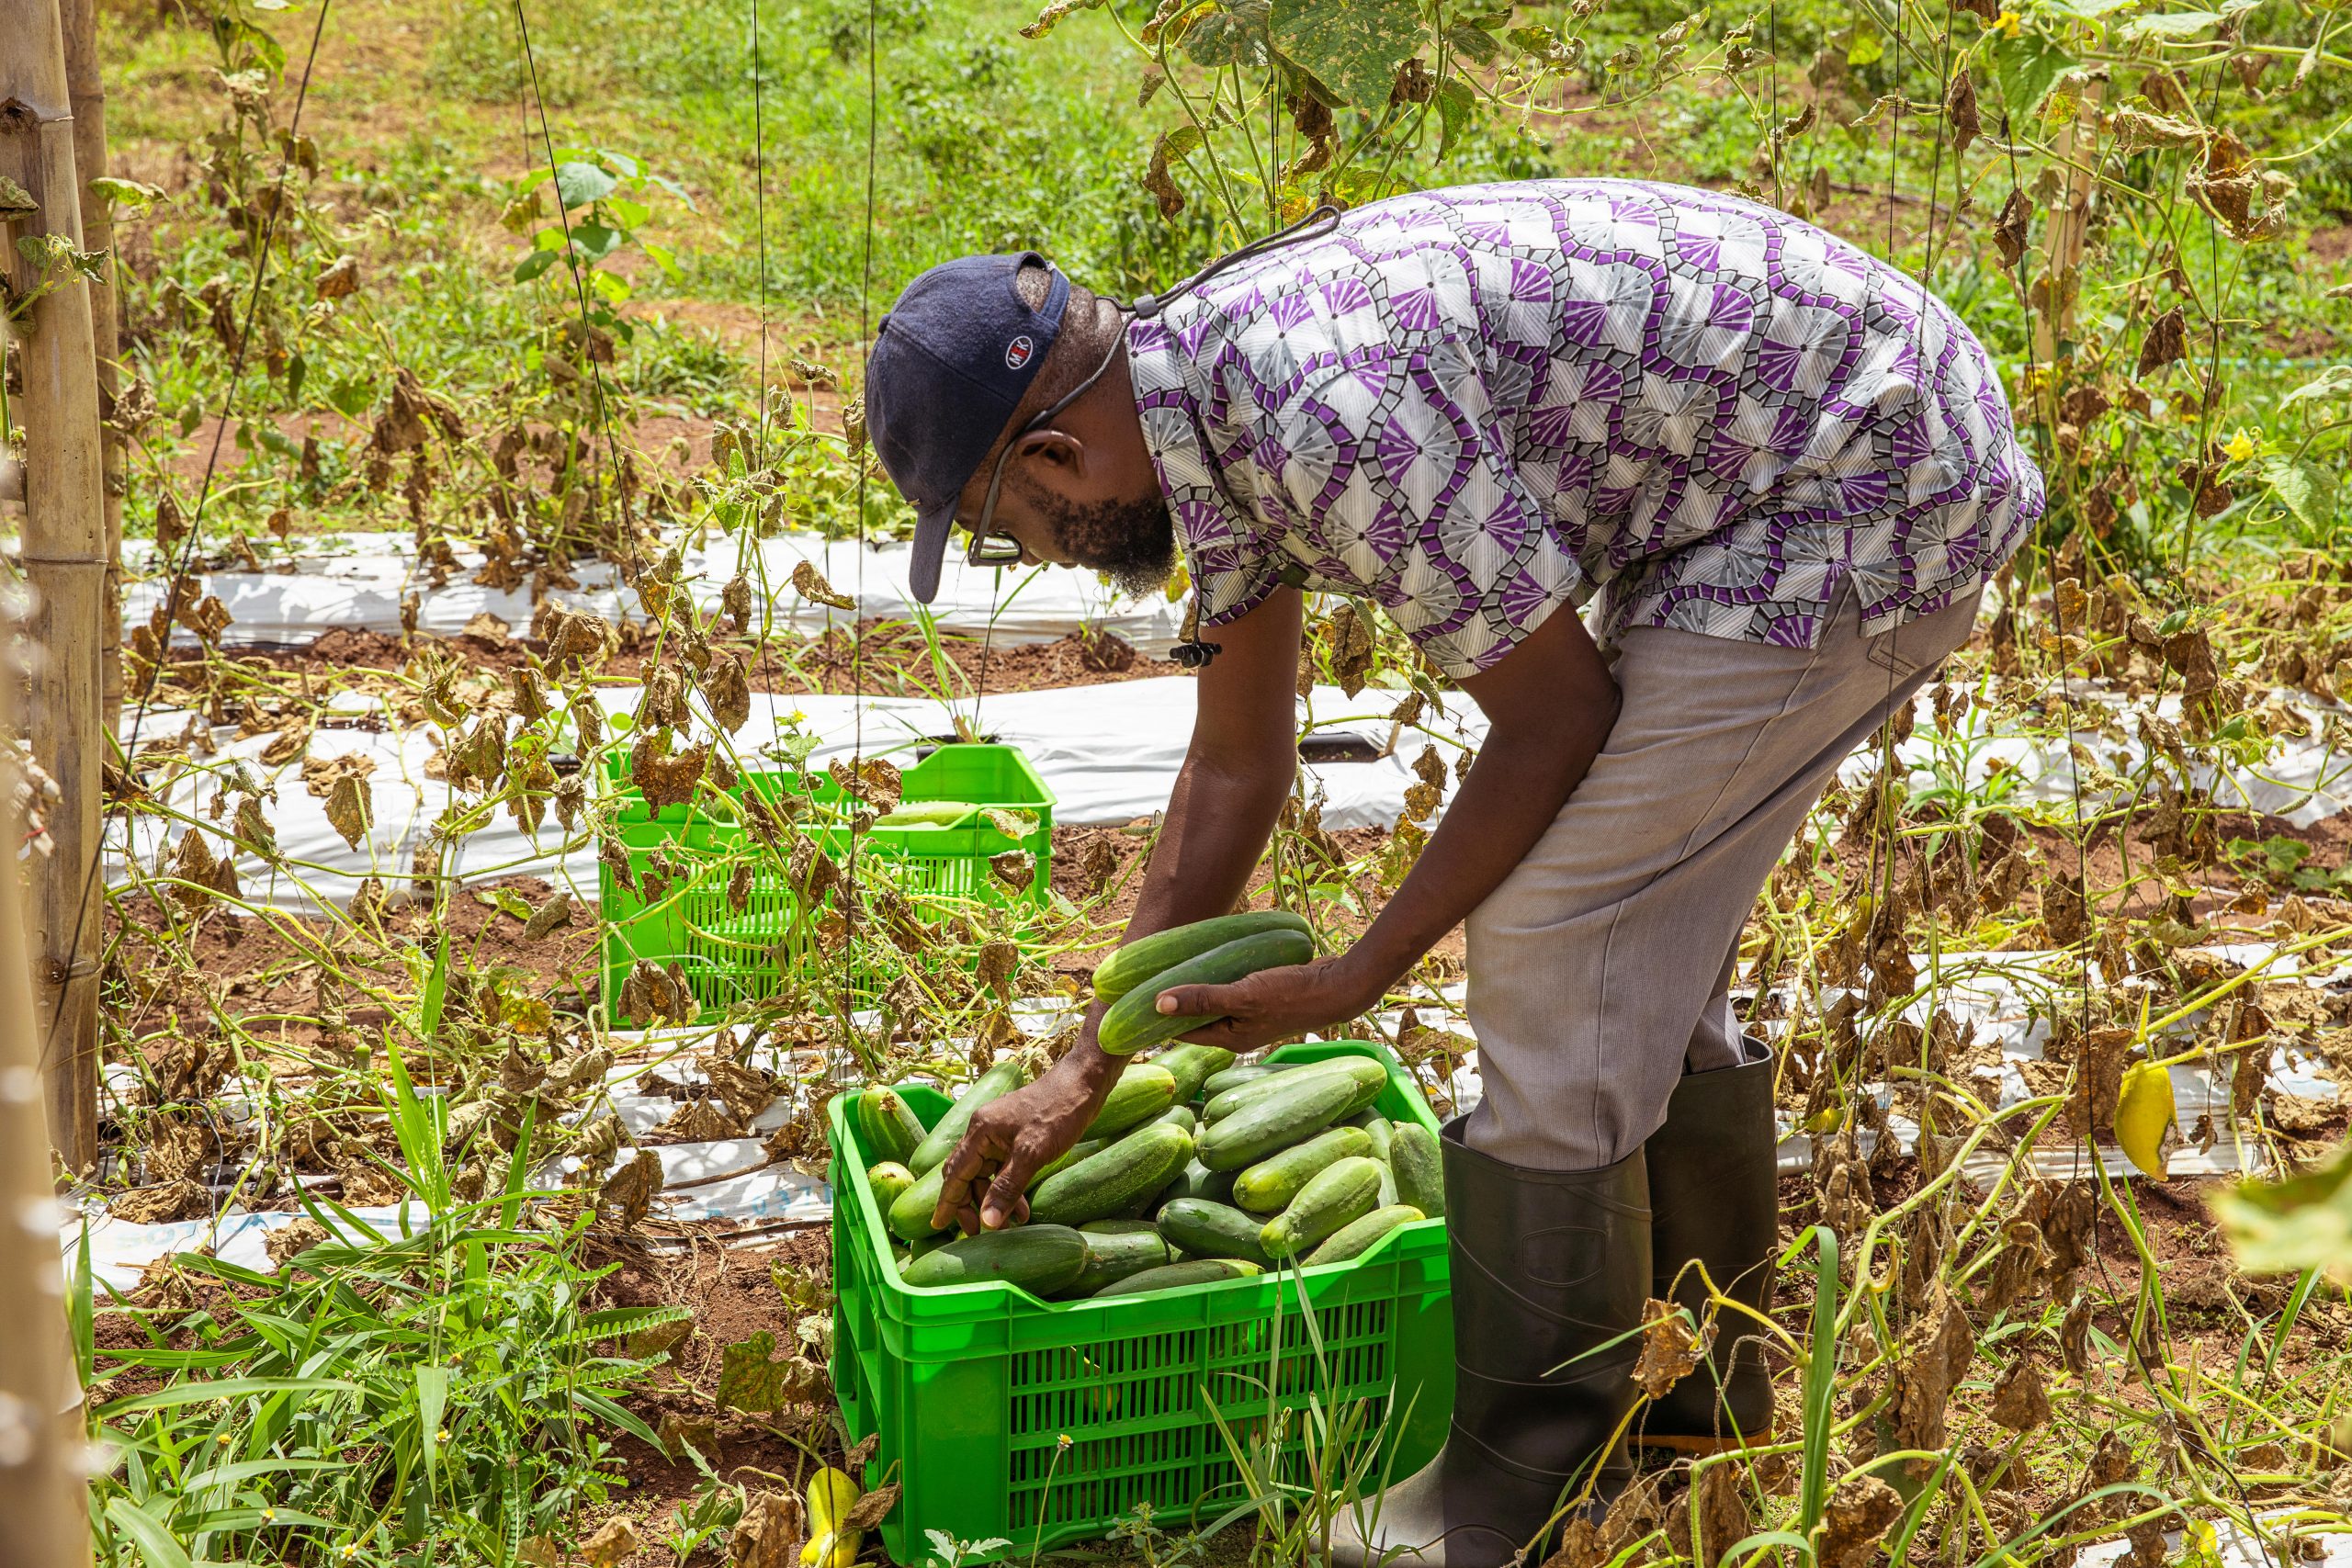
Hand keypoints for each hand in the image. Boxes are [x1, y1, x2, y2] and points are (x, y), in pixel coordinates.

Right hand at [931, 1016, 1117, 1233]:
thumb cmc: (1058, 1114)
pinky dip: (1009, 1189)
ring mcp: (1000, 1135)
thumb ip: (1007, 1188)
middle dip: (972, 1205)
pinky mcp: (1017, 1138)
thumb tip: (987, 1222)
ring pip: (987, 1174)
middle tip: (981, 1232)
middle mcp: (984, 1132)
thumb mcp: (1031, 1155)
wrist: (1084, 1084)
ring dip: (995, 1199)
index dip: (947, 1202)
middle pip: (967, 1175)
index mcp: (980, 1131)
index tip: (938, 1226)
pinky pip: (1003, 1169)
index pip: (955, 1173)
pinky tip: (1022, 1207)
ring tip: (1011, 1225)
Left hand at [1150, 953, 1387, 1053]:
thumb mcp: (1243, 996)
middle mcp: (1236, 1030)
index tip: (1129, 1000)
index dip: (1154, 1019)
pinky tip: (1207, 954)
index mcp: (1228, 1039)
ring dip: (1193, 984)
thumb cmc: (1292, 995)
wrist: (1340, 986)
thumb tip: (1157, 1004)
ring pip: (1210, 999)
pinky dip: (1215, 974)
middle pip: (1193, 1015)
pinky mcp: (1261, 995)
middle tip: (1143, 973)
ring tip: (1169, 960)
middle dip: (1170, 999)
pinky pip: (1228, 986)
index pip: (1179, 1032)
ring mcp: (1250, 1013)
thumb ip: (1202, 1000)